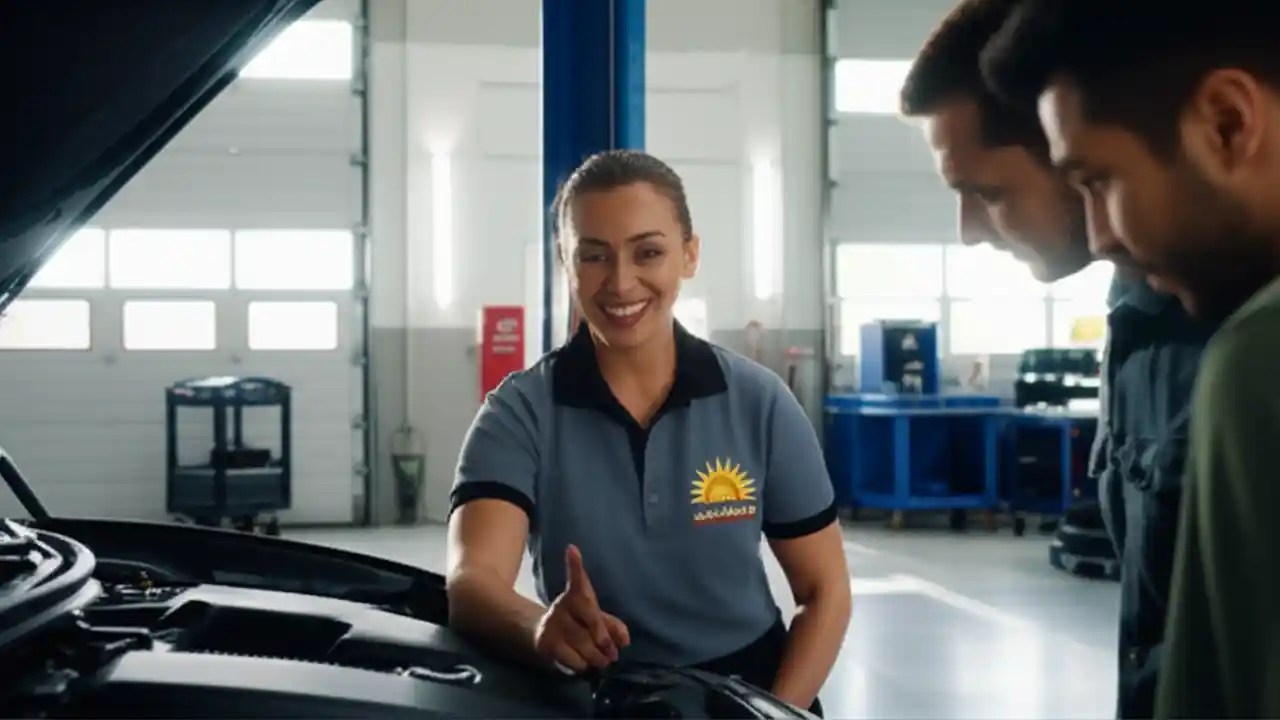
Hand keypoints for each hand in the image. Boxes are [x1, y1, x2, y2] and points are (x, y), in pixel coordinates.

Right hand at [533, 544, 630, 672]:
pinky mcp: (546, 642)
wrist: (545, 634)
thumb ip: (614, 626)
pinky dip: (583, 665)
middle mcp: (562, 605)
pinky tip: (583, 663)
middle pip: (593, 623)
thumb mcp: (597, 618)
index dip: (575, 564)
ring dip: (598, 658)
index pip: (578, 579)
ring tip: (602, 661)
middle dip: (606, 642)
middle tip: (613, 654)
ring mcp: (553, 624)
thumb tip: (624, 641)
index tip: (572, 549)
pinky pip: (572, 659)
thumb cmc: (579, 622)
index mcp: (577, 594)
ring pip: (584, 645)